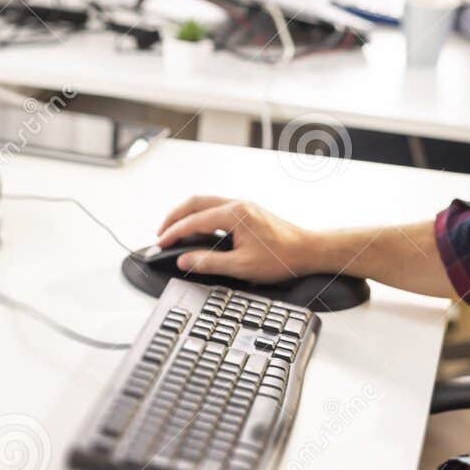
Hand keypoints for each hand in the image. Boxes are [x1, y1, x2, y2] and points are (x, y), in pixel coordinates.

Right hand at [156, 196, 318, 282]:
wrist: (308, 250)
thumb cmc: (282, 257)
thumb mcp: (242, 267)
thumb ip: (209, 263)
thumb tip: (185, 260)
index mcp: (234, 214)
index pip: (194, 220)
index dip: (173, 233)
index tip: (160, 243)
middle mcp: (238, 204)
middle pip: (195, 202)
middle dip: (174, 217)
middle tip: (161, 234)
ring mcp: (244, 206)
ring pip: (206, 202)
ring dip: (187, 214)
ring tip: (174, 230)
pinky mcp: (248, 211)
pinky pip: (216, 207)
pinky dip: (200, 215)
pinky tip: (198, 229)